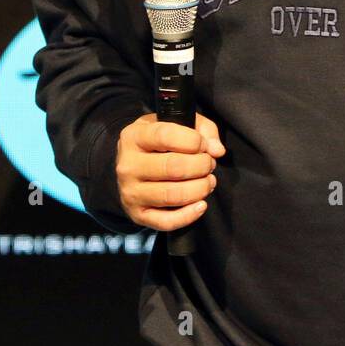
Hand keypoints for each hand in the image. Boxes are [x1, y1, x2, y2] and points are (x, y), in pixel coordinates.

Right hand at [115, 112, 225, 230]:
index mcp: (134, 136)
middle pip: (173, 167)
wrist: (133, 167)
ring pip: (172, 195)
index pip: (165, 136)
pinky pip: (166, 221)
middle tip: (209, 164)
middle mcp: (128, 165)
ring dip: (200, 189)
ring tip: (208, 182)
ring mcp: (130, 192)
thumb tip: (217, 150)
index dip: (193, 141)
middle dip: (201, 166)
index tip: (204, 146)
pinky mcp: (137, 215)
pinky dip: (189, 215)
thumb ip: (203, 130)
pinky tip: (201, 204)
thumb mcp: (178, 123)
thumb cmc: (160, 142)